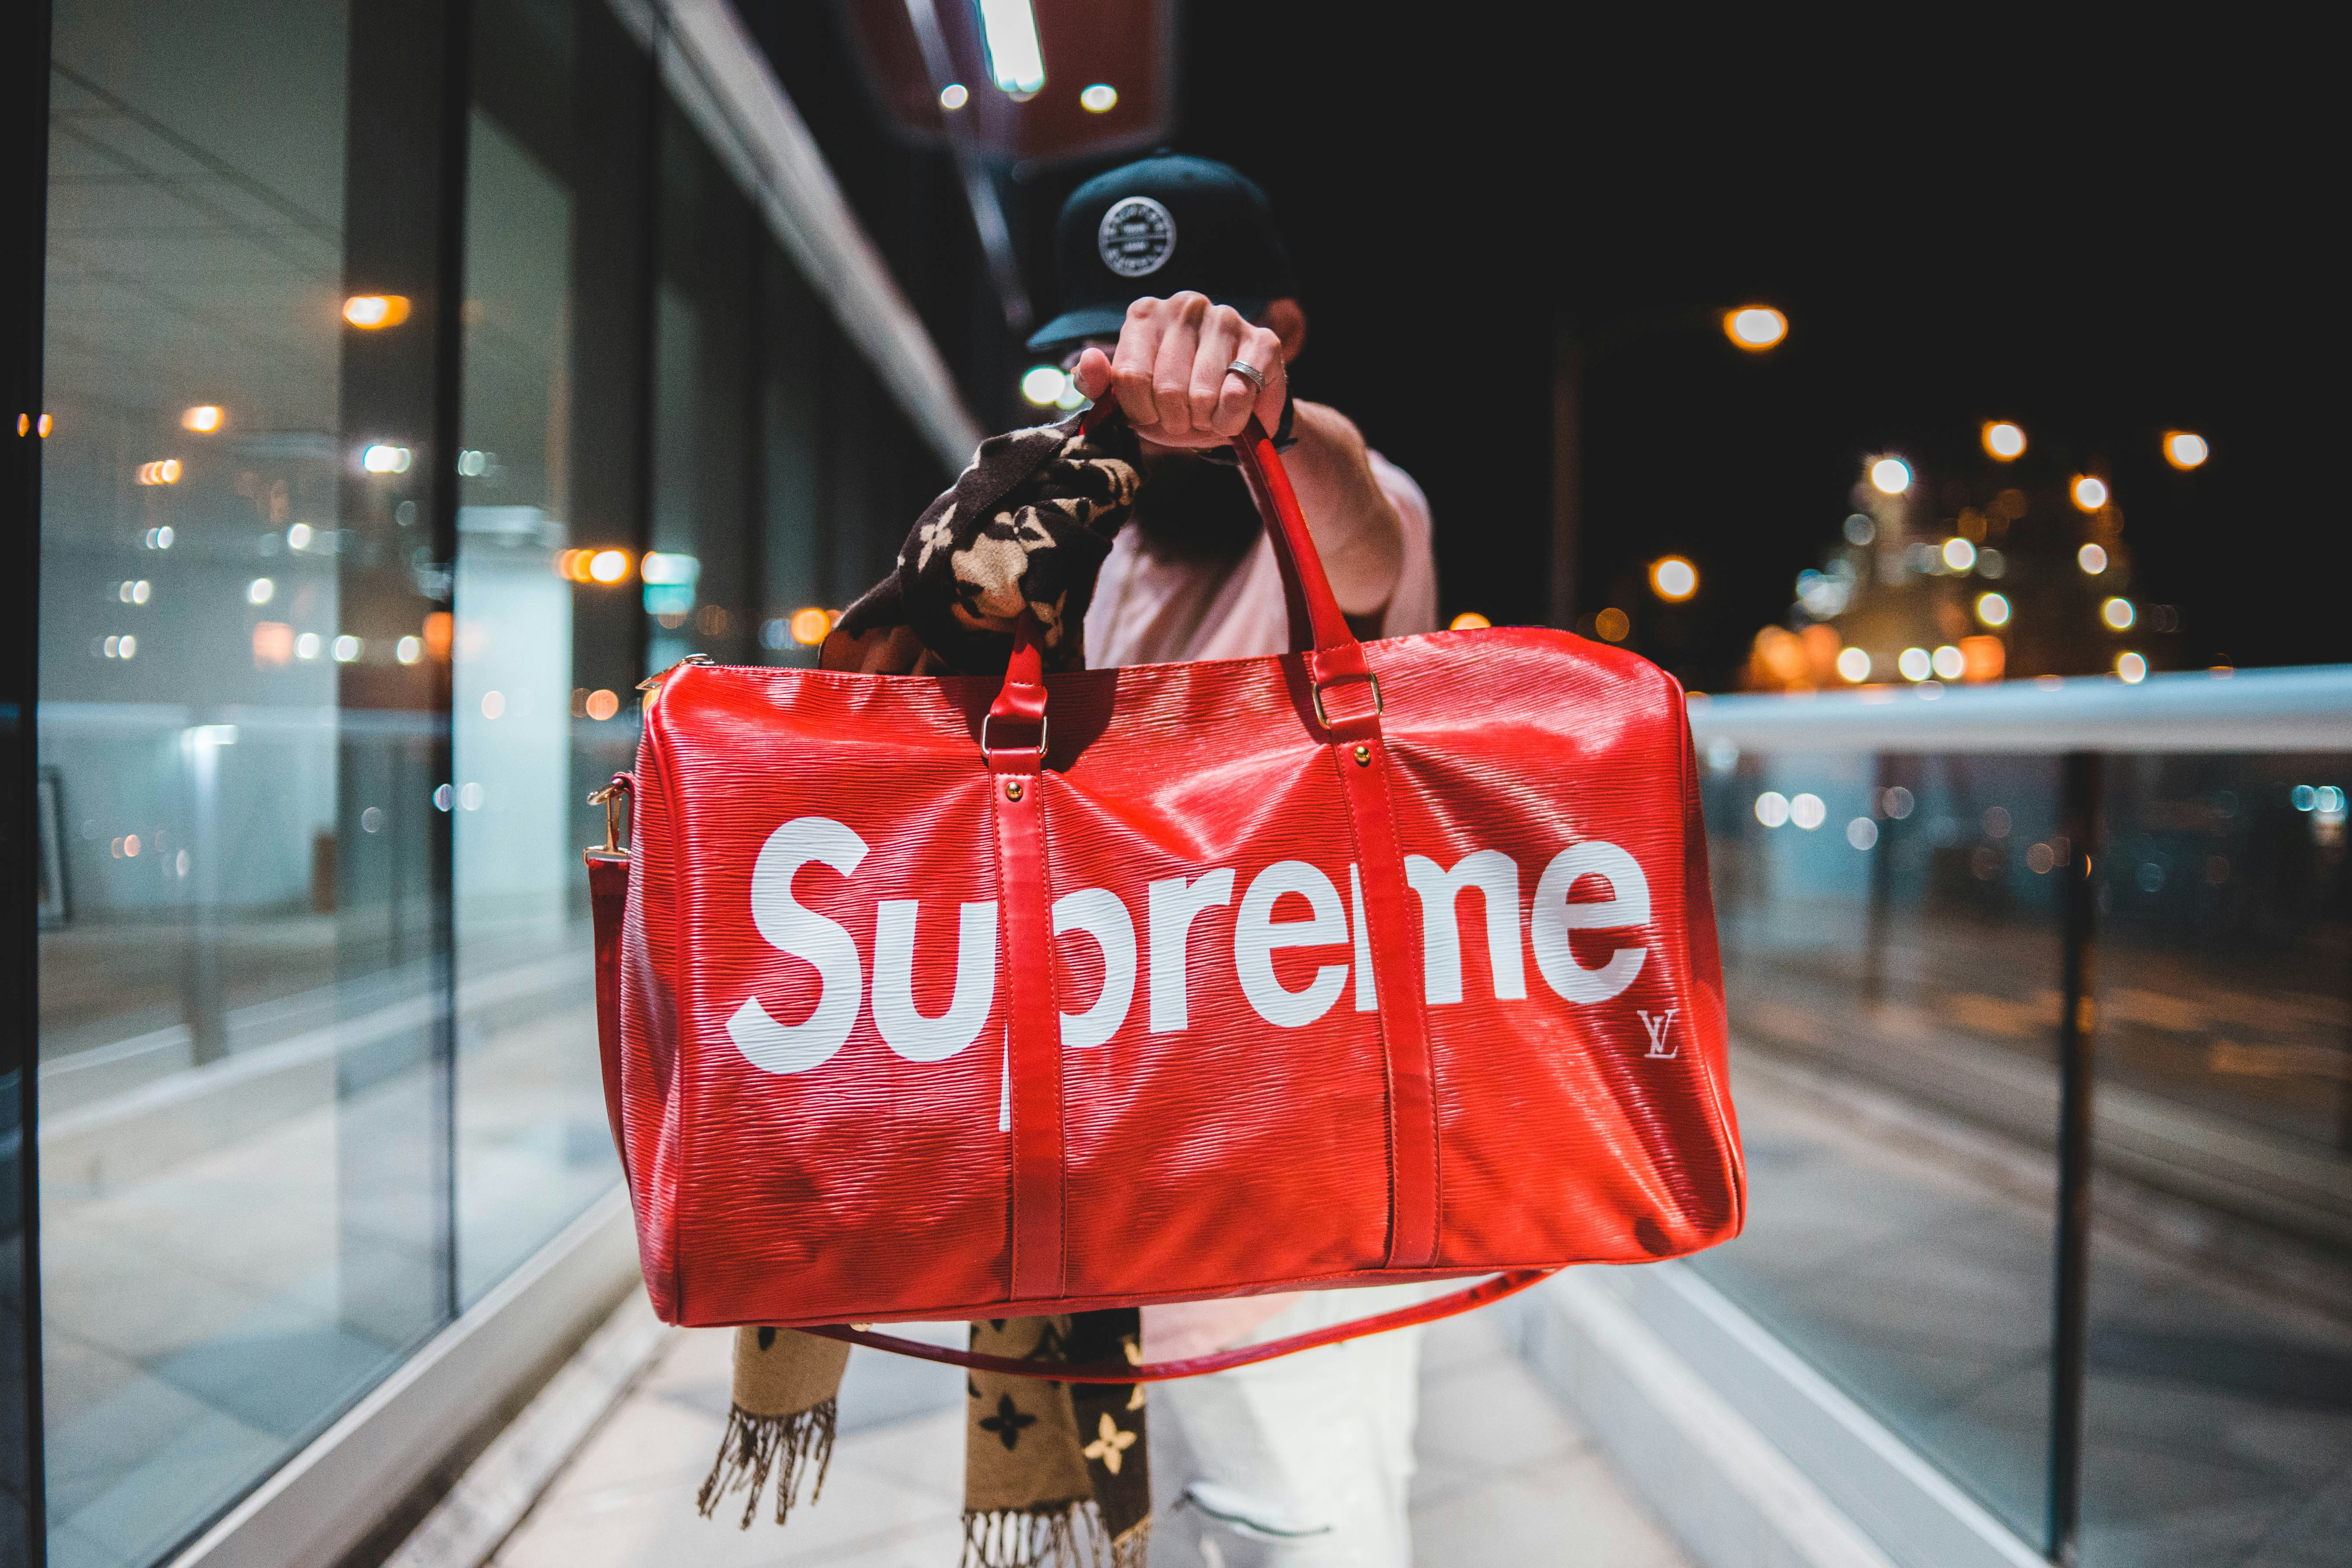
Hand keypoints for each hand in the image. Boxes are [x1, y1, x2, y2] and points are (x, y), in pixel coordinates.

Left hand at [1069, 293, 1286, 447]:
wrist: (1227, 414)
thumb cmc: (1170, 404)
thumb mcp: (1127, 401)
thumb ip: (1099, 384)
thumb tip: (1088, 361)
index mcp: (1145, 315)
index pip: (1129, 376)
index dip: (1140, 411)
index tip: (1151, 414)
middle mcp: (1185, 305)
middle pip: (1167, 388)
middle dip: (1175, 418)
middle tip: (1185, 416)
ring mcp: (1225, 318)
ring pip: (1203, 395)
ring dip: (1205, 421)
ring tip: (1209, 413)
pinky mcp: (1263, 340)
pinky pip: (1238, 396)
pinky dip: (1233, 419)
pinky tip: (1234, 412)